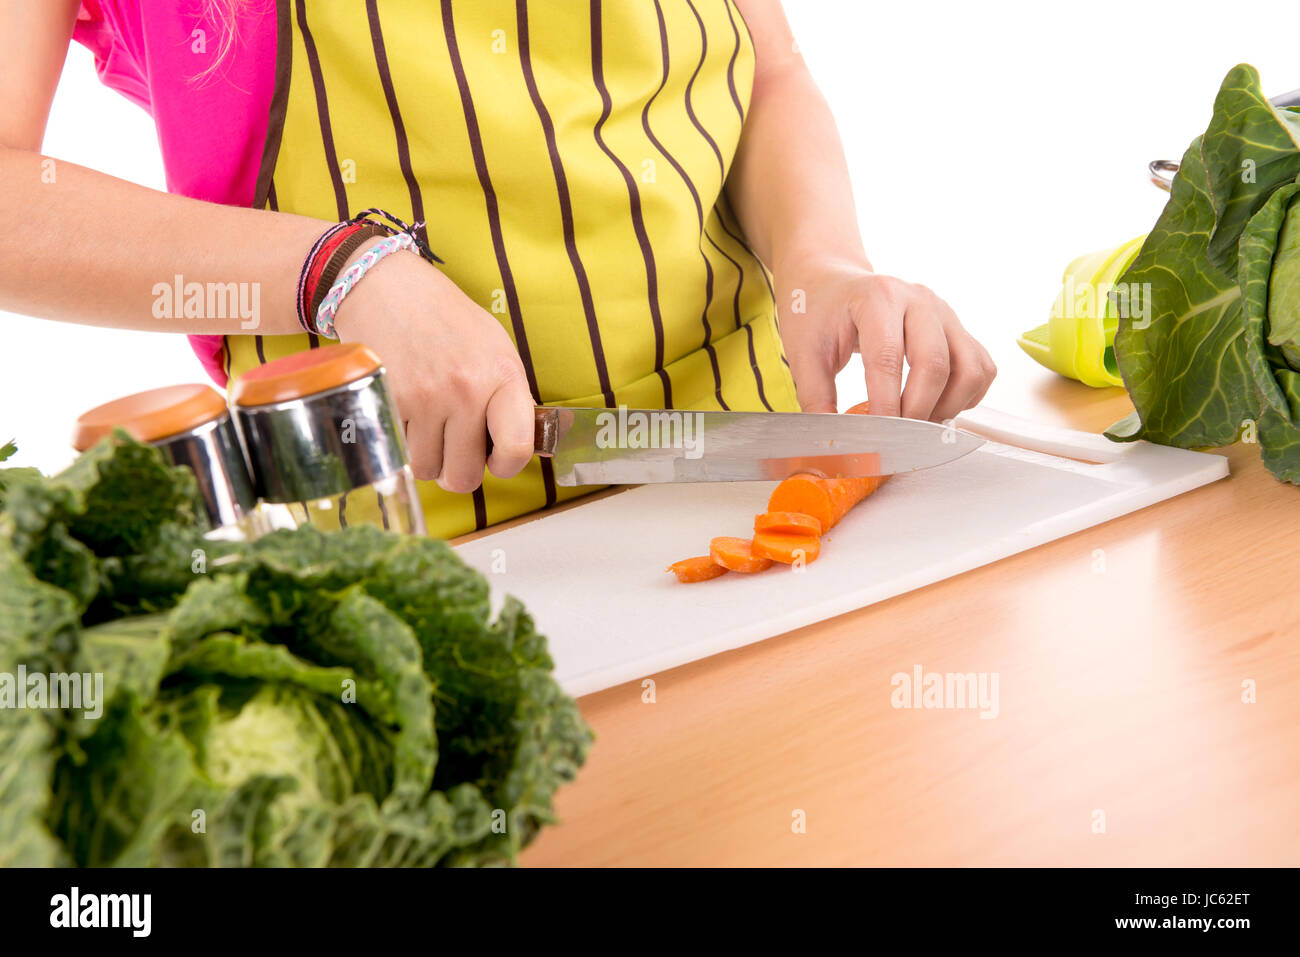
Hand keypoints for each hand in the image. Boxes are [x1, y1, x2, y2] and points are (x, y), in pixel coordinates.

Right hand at [332, 246, 535, 491]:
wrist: (388, 288)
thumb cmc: (447, 321)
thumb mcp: (495, 350)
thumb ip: (510, 399)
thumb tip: (524, 446)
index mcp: (502, 377)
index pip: (516, 449)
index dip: (507, 465)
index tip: (497, 459)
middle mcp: (465, 391)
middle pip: (464, 476)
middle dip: (458, 469)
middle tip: (454, 445)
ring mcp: (424, 399)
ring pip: (427, 470)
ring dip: (427, 457)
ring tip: (428, 426)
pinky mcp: (388, 402)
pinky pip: (398, 452)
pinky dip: (402, 443)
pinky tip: (407, 414)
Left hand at [775, 259, 995, 420]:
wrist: (834, 283)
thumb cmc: (819, 313)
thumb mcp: (804, 352)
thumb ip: (816, 398)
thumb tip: (833, 445)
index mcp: (878, 298)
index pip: (888, 358)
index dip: (886, 405)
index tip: (877, 439)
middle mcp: (919, 300)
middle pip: (935, 365)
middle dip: (917, 412)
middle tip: (895, 438)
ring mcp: (945, 313)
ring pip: (969, 370)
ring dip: (947, 407)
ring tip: (917, 423)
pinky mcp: (958, 330)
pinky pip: (981, 369)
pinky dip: (966, 398)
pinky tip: (935, 407)